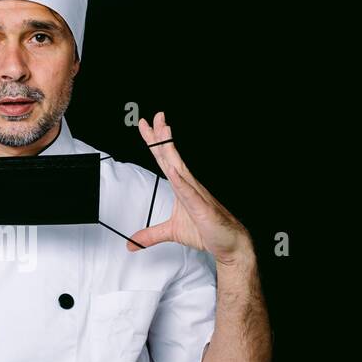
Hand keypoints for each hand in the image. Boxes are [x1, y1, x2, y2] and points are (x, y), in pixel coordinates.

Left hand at [127, 111, 250, 265]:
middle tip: (154, 117)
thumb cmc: (206, 231)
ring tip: (163, 132)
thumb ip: (150, 234)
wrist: (229, 244)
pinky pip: (190, 193)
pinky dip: (181, 181)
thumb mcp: (171, 232)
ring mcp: (197, 195)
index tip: (145, 126)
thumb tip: (132, 242)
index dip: (154, 143)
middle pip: (171, 157)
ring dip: (170, 151)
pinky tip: (173, 170)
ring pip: (180, 168)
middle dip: (161, 137)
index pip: (164, 160)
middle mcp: (189, 186)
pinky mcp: (202, 208)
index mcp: (181, 187)